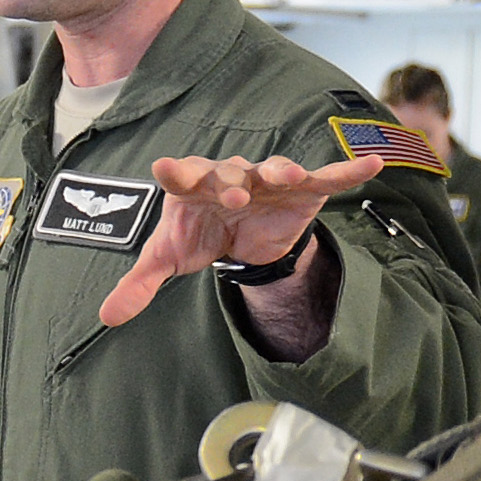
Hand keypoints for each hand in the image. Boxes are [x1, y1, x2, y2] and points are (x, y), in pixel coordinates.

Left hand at [95, 151, 380, 331]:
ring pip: (274, 170)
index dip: (174, 172)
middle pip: (229, 175)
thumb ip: (139, 283)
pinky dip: (348, 171)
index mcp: (193, 185)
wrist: (237, 234)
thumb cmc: (198, 233)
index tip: (163, 167)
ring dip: (280, 171)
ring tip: (287, 175)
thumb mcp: (168, 257)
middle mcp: (231, 174)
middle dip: (229, 184)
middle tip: (230, 197)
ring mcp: (267, 179)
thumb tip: (107, 316)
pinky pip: (325, 176)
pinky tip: (373, 163)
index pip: (181, 176)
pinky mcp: (302, 189)